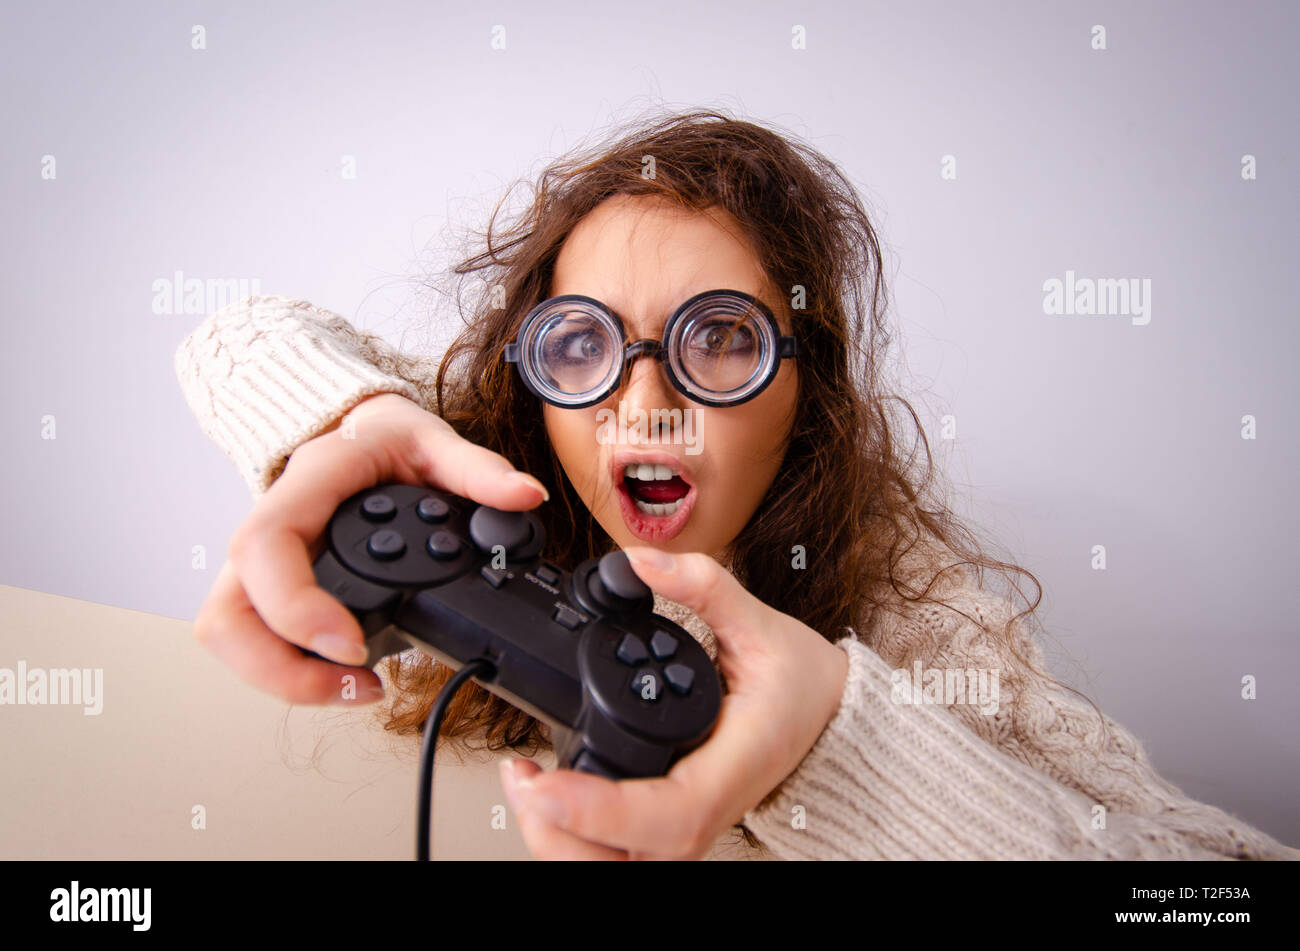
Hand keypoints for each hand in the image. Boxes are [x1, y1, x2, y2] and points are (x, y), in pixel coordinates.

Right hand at [192, 392, 548, 705]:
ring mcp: (260, 565)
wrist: (351, 432)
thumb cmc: (383, 439)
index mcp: (306, 486)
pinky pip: (253, 637)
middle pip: (229, 613)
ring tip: (353, 689)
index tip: (352, 644)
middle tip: (353, 683)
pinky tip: (341, 676)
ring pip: (231, 634)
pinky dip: (288, 669)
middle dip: (280, 668)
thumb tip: (525, 496)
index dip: (296, 606)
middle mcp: (269, 528)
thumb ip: (478, 471)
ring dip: (281, 677)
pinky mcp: (268, 590)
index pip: (266, 546)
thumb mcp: (433, 440)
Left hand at [497, 547, 849, 858]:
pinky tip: (549, 801)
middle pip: (625, 863)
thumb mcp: (762, 625)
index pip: (665, 815)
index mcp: (733, 770)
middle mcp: (709, 813)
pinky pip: (619, 856)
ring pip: (616, 869)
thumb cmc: (802, 683)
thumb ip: (704, 587)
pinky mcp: (673, 828)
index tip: (542, 787)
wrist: (830, 716)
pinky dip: (577, 840)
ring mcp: (690, 828)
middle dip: (560, 836)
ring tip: (527, 789)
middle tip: (521, 781)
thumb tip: (642, 562)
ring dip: (562, 843)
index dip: (598, 810)